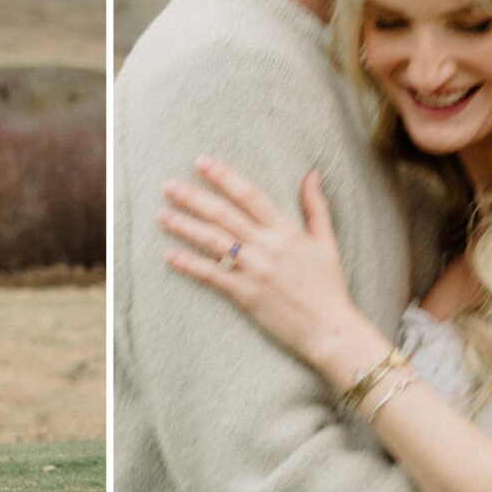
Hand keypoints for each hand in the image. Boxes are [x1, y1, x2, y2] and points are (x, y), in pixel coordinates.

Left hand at [159, 157, 372, 370]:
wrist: (329, 328)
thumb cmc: (328, 286)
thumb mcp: (326, 241)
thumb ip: (316, 206)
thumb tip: (311, 173)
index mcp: (286, 231)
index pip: (250, 195)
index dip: (224, 177)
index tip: (201, 163)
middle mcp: (268, 246)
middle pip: (224, 214)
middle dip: (194, 197)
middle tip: (168, 185)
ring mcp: (255, 270)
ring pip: (213, 241)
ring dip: (185, 226)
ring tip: (162, 215)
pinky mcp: (245, 294)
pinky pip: (212, 275)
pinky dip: (189, 264)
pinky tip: (169, 255)